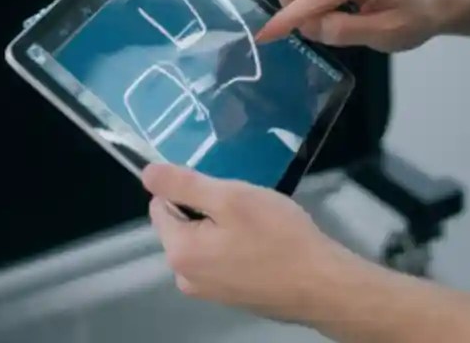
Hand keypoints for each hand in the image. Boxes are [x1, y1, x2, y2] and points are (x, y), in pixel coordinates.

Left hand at [142, 164, 366, 323]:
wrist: (322, 285)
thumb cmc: (277, 236)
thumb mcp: (230, 197)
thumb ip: (184, 184)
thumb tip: (146, 173)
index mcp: (178, 252)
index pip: (160, 204)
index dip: (189, 190)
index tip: (223, 190)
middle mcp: (184, 277)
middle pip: (180, 225)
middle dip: (207, 209)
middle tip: (245, 207)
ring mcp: (208, 291)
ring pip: (203, 241)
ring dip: (222, 227)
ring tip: (257, 224)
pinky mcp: (230, 296)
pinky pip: (220, 259)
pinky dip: (235, 247)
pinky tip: (263, 244)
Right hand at [256, 0, 440, 51]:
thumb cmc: (413, 17)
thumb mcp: (386, 34)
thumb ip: (345, 31)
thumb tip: (308, 26)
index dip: (287, 17)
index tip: (264, 35)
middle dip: (294, 6)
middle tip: (322, 27)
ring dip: (301, 2)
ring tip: (334, 16)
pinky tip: (334, 6)